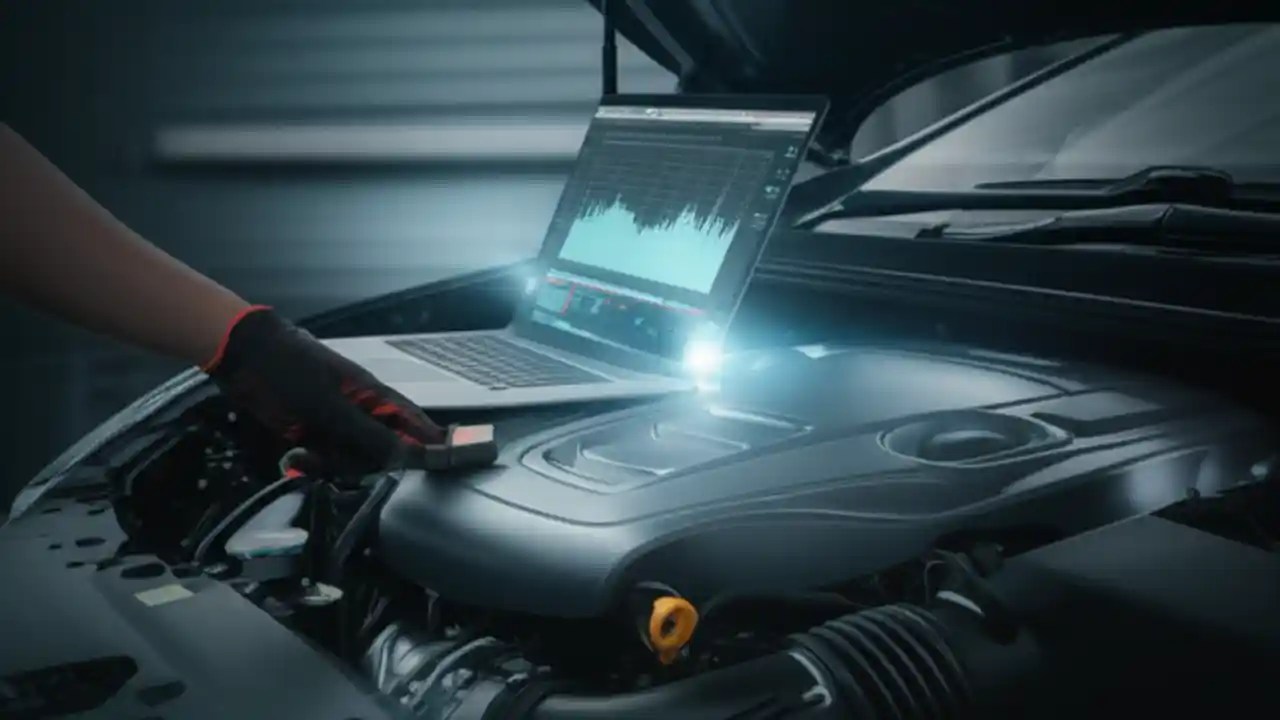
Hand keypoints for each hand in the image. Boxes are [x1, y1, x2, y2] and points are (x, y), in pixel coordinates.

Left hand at [203, 307, 444, 471]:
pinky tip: (294, 459)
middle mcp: (361, 411)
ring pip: (352, 457)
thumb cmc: (290, 373)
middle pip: (383, 451)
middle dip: (364, 465)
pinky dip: (311, 462)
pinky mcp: (313, 431)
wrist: (243, 355)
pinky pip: (325, 456)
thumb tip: (410, 457)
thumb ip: (370, 434)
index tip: (428, 473)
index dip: (427, 447)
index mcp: (374, 397)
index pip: (415, 425)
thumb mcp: (330, 407)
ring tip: (304, 458)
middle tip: (336, 464)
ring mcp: (336, 422)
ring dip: (331, 465)